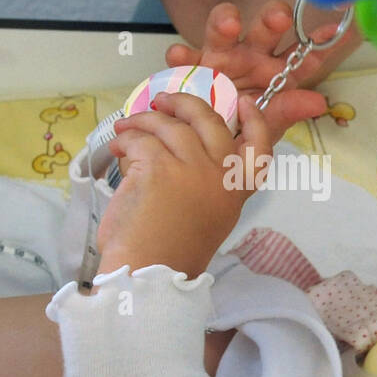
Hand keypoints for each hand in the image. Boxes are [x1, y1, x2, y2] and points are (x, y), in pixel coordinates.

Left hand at [97, 91, 276, 279]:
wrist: (146, 274)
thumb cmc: (168, 253)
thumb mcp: (203, 218)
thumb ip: (202, 184)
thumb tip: (172, 147)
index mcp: (233, 192)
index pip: (259, 149)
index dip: (256, 121)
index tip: (245, 102)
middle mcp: (218, 177)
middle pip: (209, 121)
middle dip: (185, 104)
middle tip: (163, 101)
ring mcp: (191, 169)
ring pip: (169, 125)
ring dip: (144, 121)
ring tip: (126, 128)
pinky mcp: (158, 167)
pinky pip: (140, 140)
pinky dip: (125, 140)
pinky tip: (117, 147)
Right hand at [165, 0, 332, 139]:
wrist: (206, 145)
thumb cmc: (244, 131)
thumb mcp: (269, 126)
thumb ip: (289, 111)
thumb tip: (319, 102)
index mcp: (278, 71)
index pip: (303, 54)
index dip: (321, 41)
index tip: (337, 30)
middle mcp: (253, 56)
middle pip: (265, 29)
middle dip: (272, 18)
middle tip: (279, 17)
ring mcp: (222, 57)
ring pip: (223, 30)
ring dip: (226, 21)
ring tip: (229, 23)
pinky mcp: (193, 67)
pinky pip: (186, 58)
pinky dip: (183, 56)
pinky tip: (181, 57)